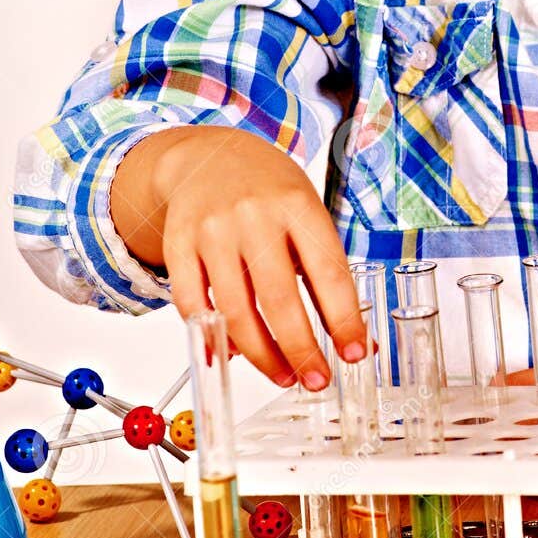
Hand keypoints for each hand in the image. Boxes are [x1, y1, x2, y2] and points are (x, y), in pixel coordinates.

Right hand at [139, 127, 362, 389]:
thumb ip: (328, 274)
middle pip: (279, 298)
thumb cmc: (269, 191)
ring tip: (283, 375)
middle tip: (317, 380)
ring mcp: (212, 231)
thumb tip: (358, 340)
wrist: (209, 156)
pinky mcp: (179, 245)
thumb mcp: (308, 215)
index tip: (354, 354)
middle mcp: (254, 216)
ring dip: (262, 355)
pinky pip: (192, 304)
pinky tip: (232, 355)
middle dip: (301, 350)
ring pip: (235, 310)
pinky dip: (212, 337)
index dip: (344, 319)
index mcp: (297, 206)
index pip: (328, 272)